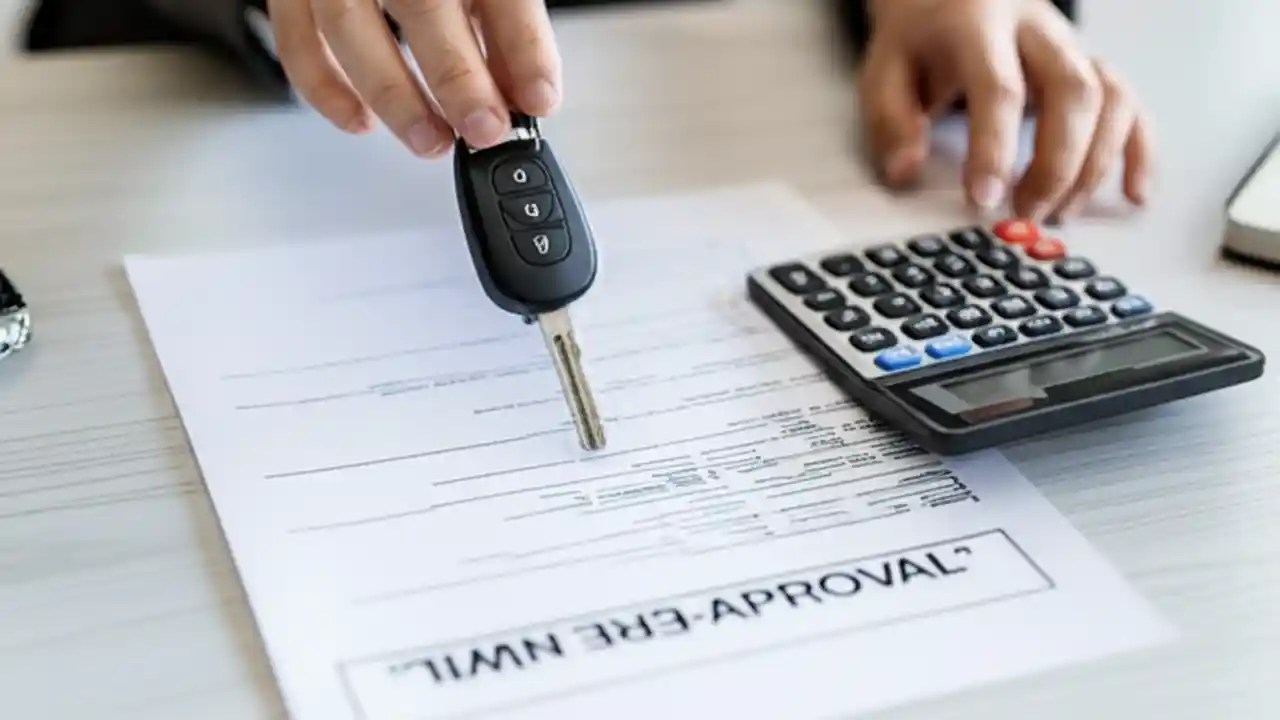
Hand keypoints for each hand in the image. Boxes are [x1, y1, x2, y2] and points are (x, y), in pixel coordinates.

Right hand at [267, 0, 561, 155]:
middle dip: (457, 78)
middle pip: (422, 4)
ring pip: (350, 25)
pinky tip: (362, 122)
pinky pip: (296, 37)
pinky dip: (325, 88)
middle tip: (485, 129)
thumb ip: (504, 22)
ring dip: (394, 95)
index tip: (540, 99)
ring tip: (431, 140)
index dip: (524, 46)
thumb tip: (524, 90)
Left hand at [857, 0, 1151, 222]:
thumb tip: (904, 172)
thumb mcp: (884, 69)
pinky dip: (1138, 152)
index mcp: (980, 25)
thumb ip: (891, 120)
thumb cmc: (920, 38)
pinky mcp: (1092, 65)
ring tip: (1057, 213)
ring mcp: (1072, 46)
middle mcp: (1037, 30)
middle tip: (1025, 215)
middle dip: (1055, 165)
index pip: (999, 88)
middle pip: (1072, 92)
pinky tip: (1133, 194)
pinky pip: (1132, 105)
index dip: (995, 148)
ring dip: (1092, 165)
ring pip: (1110, 98)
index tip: (984, 199)